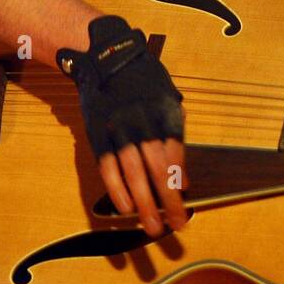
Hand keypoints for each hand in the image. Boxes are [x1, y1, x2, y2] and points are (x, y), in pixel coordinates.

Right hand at [57, 15, 189, 235]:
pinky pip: (107, 167)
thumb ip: (176, 133)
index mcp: (165, 112)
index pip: (176, 152)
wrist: (107, 57)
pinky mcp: (98, 133)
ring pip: (133, 172)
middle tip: (176, 224)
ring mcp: (118, 128)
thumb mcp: (169, 97)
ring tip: (152, 226)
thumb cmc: (145, 81)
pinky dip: (117, 189)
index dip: (180, 179)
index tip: (186, 202)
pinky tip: (125, 208)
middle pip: (157, 167)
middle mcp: (143, 121)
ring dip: (144, 203)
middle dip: (168, 199)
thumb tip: (183, 176)